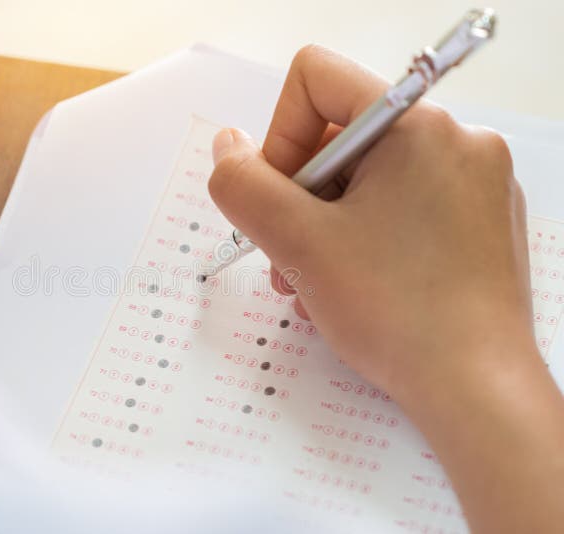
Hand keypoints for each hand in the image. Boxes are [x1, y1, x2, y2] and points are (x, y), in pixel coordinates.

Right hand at [208, 45, 532, 401]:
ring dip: (326, 224)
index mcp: (416, 126)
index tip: (281, 198)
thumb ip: (244, 185)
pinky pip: (402, 205)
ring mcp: (476, 181)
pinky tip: (353, 286)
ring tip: (315, 280)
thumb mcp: (298, 243)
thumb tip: (228, 147)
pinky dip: (366, 237)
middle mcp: (456, 140)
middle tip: (290, 254)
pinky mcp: (481, 219)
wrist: (475, 388)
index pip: (317, 80)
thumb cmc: (399, 314)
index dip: (279, 136)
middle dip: (301, 197)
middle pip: (341, 136)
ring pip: (369, 177)